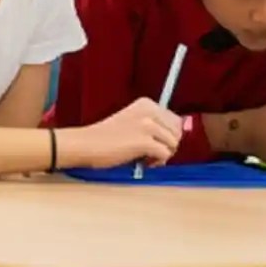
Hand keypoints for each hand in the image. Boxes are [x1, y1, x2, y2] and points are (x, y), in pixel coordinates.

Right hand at [60, 97, 182, 168]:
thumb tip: (179, 135)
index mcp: (147, 103)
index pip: (175, 120)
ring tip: (147, 159)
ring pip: (173, 144)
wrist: (85, 144)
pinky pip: (165, 154)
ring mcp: (147, 125)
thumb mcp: (133, 122)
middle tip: (152, 154)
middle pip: (177, 132)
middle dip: (168, 145)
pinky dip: (158, 162)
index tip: (155, 143)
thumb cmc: (106, 137)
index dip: (168, 136)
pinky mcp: (144, 141)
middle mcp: (149, 111)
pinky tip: (145, 163)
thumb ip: (155, 125)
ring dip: (163, 155)